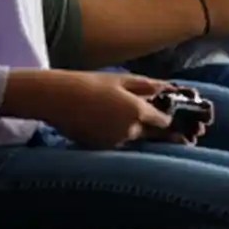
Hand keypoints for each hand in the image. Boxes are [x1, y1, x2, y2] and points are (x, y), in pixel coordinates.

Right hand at [2, 70, 172, 148]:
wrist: (57, 98)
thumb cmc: (90, 84)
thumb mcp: (122, 79)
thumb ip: (149, 86)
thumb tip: (169, 88)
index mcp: (138, 111)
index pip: (164, 122)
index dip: (170, 119)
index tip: (170, 115)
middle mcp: (130, 131)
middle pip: (155, 136)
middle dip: (162, 133)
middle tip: (170, 130)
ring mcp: (115, 142)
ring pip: (136, 140)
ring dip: (140, 134)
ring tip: (130, 120)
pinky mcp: (101, 148)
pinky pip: (120, 144)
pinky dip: (122, 137)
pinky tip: (112, 124)